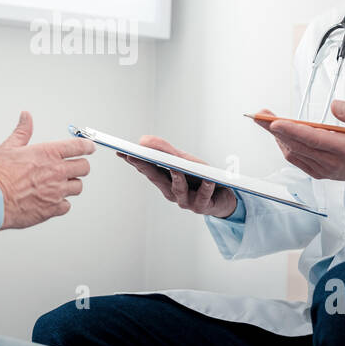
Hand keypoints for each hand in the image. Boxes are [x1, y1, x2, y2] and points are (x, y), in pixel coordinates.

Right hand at [0, 112, 94, 229]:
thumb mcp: (9, 147)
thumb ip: (22, 131)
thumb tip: (26, 116)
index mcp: (48, 153)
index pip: (79, 146)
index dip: (87, 146)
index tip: (89, 147)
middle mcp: (56, 171)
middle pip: (84, 168)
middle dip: (80, 166)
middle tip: (73, 167)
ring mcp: (56, 191)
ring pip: (78, 187)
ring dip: (71, 185)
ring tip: (59, 184)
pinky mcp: (52, 208)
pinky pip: (66, 206)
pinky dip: (61, 203)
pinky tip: (51, 200)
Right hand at [118, 136, 238, 218]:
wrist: (223, 198)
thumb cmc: (200, 177)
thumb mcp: (184, 160)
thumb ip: (165, 150)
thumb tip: (144, 140)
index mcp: (164, 181)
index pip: (146, 168)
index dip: (133, 160)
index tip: (121, 151)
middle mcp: (171, 192)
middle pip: (157, 178)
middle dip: (146, 167)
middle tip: (135, 155)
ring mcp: (186, 201)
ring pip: (179, 190)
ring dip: (176, 179)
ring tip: (175, 168)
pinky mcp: (203, 206)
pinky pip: (204, 196)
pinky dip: (206, 188)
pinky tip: (208, 180)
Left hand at [253, 102, 344, 184]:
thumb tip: (334, 106)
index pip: (314, 139)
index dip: (293, 131)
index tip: (275, 122)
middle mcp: (332, 163)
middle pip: (298, 145)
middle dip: (275, 129)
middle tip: (260, 115)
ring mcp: (323, 170)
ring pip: (293, 153)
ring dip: (276, 137)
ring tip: (264, 120)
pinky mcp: (317, 173)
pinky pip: (295, 159)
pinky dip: (284, 145)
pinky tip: (278, 134)